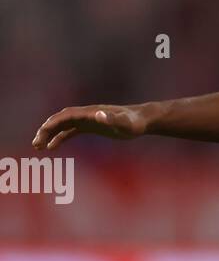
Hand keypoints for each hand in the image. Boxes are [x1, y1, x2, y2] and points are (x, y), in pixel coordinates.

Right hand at [32, 105, 147, 151]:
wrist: (142, 120)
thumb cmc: (134, 122)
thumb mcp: (124, 122)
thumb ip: (112, 118)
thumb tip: (99, 115)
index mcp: (89, 113)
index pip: (65, 117)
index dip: (52, 125)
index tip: (41, 136)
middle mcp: (85, 114)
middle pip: (59, 120)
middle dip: (46, 131)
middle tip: (36, 144)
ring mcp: (87, 120)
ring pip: (62, 125)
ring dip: (49, 134)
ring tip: (38, 147)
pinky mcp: (90, 126)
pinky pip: (70, 131)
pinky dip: (60, 138)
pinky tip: (52, 147)